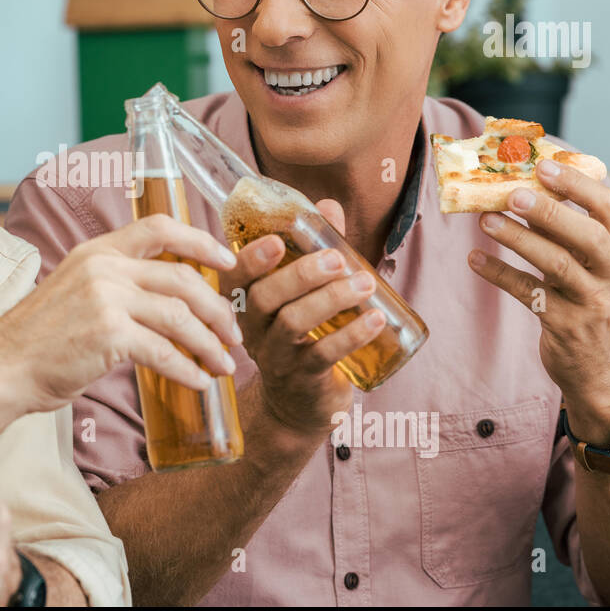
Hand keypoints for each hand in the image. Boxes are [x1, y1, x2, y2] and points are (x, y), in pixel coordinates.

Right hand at [0, 213, 242, 412]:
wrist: (2, 367)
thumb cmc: (39, 339)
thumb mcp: (76, 291)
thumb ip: (115, 285)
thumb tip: (164, 301)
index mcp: (98, 251)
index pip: (160, 227)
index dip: (201, 241)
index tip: (227, 261)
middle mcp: (105, 267)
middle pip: (181, 277)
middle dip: (216, 308)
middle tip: (233, 334)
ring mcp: (107, 298)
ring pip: (180, 315)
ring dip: (209, 343)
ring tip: (224, 364)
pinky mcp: (109, 334)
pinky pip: (165, 351)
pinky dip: (188, 369)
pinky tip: (199, 382)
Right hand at [218, 201, 383, 437]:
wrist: (298, 403)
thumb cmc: (301, 335)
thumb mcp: (302, 292)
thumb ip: (314, 249)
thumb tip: (328, 207)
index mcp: (245, 303)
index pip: (235, 278)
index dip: (251, 258)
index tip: (277, 241)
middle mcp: (251, 330)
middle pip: (264, 298)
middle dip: (301, 274)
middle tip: (338, 259)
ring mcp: (275, 357)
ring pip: (292, 324)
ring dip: (330, 299)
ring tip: (365, 284)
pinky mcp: (302, 379)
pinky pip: (322, 355)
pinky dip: (350, 335)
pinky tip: (374, 319)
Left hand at [468, 159, 609, 437]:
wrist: (599, 367)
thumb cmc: (588, 298)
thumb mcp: (594, 263)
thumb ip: (571, 228)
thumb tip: (524, 181)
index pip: (608, 207)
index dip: (576, 183)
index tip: (542, 164)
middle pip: (588, 235)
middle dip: (549, 211)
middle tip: (511, 192)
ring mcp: (594, 302)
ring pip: (557, 264)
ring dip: (518, 239)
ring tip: (485, 220)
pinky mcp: (566, 325)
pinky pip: (528, 293)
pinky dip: (499, 274)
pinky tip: (474, 258)